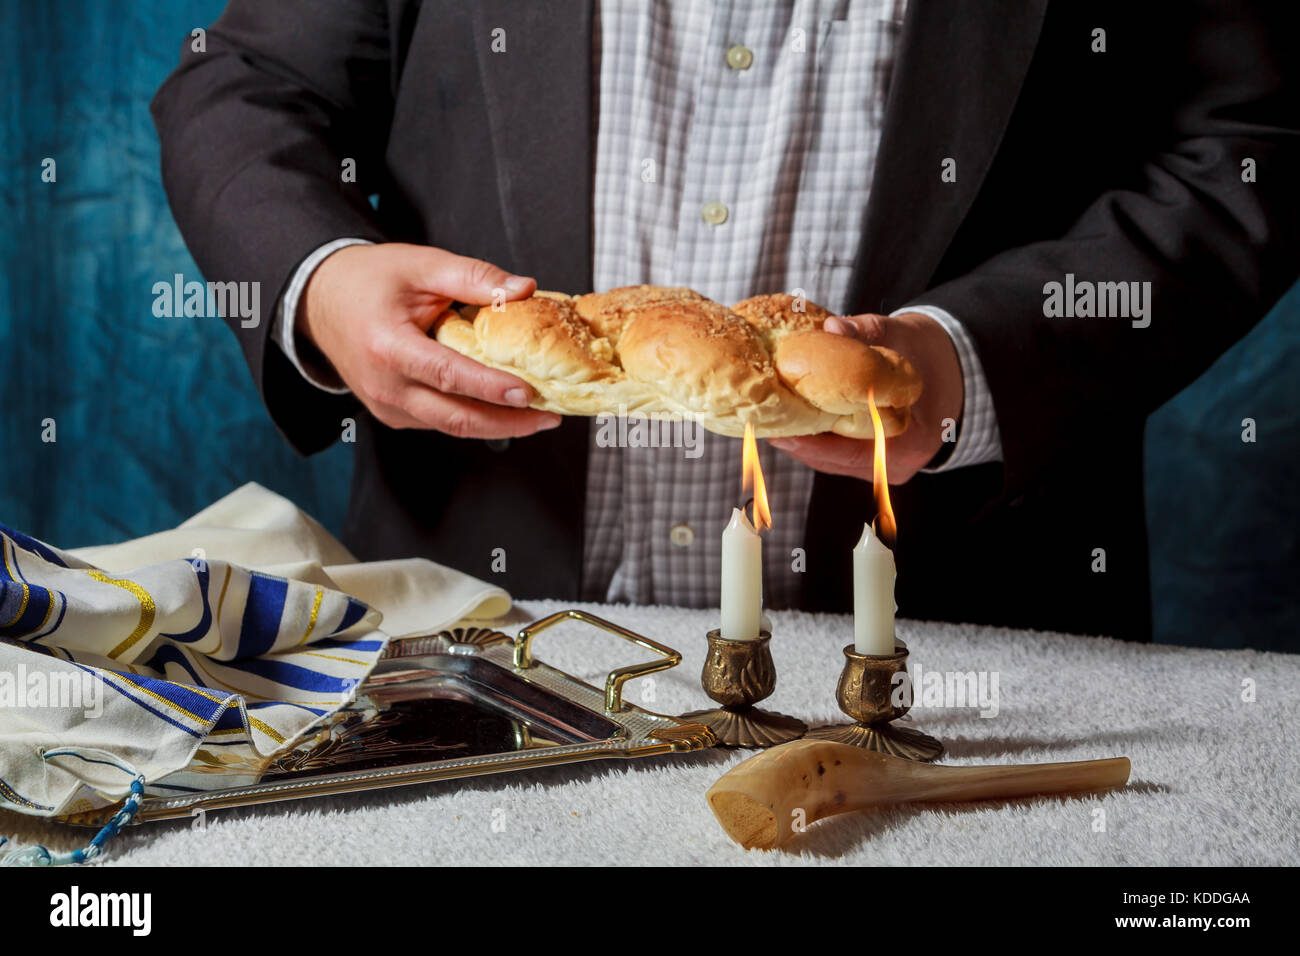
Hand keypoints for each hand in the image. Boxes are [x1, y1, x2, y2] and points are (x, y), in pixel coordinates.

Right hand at [300, 242, 561, 437]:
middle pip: (455, 418)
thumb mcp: (421, 265)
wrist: (322, 300)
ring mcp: (387, 406)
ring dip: (497, 425)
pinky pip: (439, 421)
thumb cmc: (369, 280)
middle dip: (508, 423)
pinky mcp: (393, 414)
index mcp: (388, 347)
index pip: (447, 375)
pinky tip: (503, 408)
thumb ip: (473, 277)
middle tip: (549, 416)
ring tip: (537, 414)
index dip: (490, 387)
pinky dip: (474, 417)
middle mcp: (385, 386)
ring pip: (451, 426)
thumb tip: (523, 288)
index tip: (528, 393)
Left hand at [769, 312, 962, 483]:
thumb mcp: (901, 334)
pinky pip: (836, 455)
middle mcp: (896, 463)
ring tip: (769, 419)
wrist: (954, 368)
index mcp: (912, 440)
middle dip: (798, 440)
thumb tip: (833, 329)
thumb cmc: (926, 352)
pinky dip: (815, 439)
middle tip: (762, 421)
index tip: (778, 430)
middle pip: (833, 460)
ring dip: (802, 440)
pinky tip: (791, 420)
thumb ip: (867, 332)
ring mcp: (885, 466)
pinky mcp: (873, 460)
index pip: (851, 451)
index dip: (811, 443)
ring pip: (831, 461)